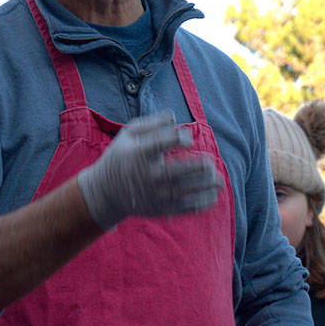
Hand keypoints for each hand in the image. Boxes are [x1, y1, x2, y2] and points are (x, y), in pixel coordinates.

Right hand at [76, 111, 219, 229]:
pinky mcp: (158, 208)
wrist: (105, 192)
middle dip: (200, 167)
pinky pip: (182, 208)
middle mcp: (148, 174)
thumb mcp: (128, 134)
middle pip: (178, 170)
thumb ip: (151, 123)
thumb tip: (174, 117)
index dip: (180, 139)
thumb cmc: (121, 157)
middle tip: (211, 163)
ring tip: (219, 181)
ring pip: (184, 190)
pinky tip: (212, 197)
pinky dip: (200, 204)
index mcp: (139, 153)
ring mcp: (154, 193)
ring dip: (205, 187)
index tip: (187, 140)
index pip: (163, 143)